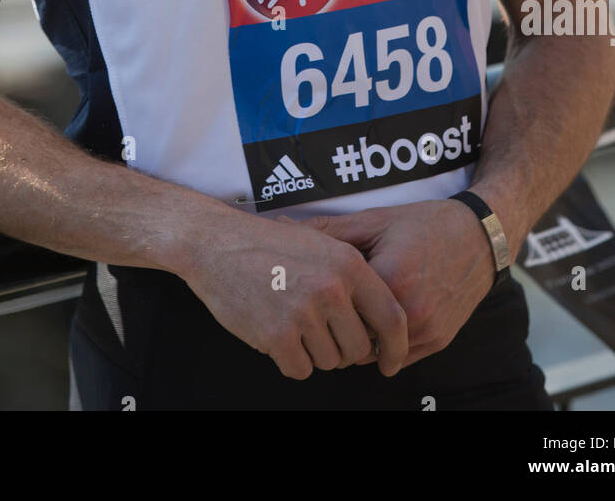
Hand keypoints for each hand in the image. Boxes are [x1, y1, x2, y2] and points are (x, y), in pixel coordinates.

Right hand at [180, 203, 407, 379]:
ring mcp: (304, 313)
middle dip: (343, 349)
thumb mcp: (320, 243)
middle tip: (321, 332)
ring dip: (315, 353)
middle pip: (359, 348)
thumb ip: (353, 277)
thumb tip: (382, 318)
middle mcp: (331, 288)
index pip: (392, 316)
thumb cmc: (268, 243)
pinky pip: (300, 370)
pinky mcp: (277, 335)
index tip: (392, 361)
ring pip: (330, 361)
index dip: (397, 346)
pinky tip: (278, 335)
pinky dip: (291, 360)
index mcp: (348, 264)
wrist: (217, 244)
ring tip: (294, 323)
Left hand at [298, 199, 495, 368]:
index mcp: (389, 280)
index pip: (335, 311)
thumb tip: (282, 228)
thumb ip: (327, 230)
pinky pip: (398, 357)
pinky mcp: (439, 340)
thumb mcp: (374, 221)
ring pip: (374, 354)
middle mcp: (410, 312)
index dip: (319, 304)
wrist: (478, 236)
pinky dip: (383, 346)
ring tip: (351, 314)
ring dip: (360, 339)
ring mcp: (428, 330)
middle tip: (326, 309)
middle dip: (337, 326)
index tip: (311, 294)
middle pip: (352, 339)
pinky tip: (376, 321)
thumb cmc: (423, 224)